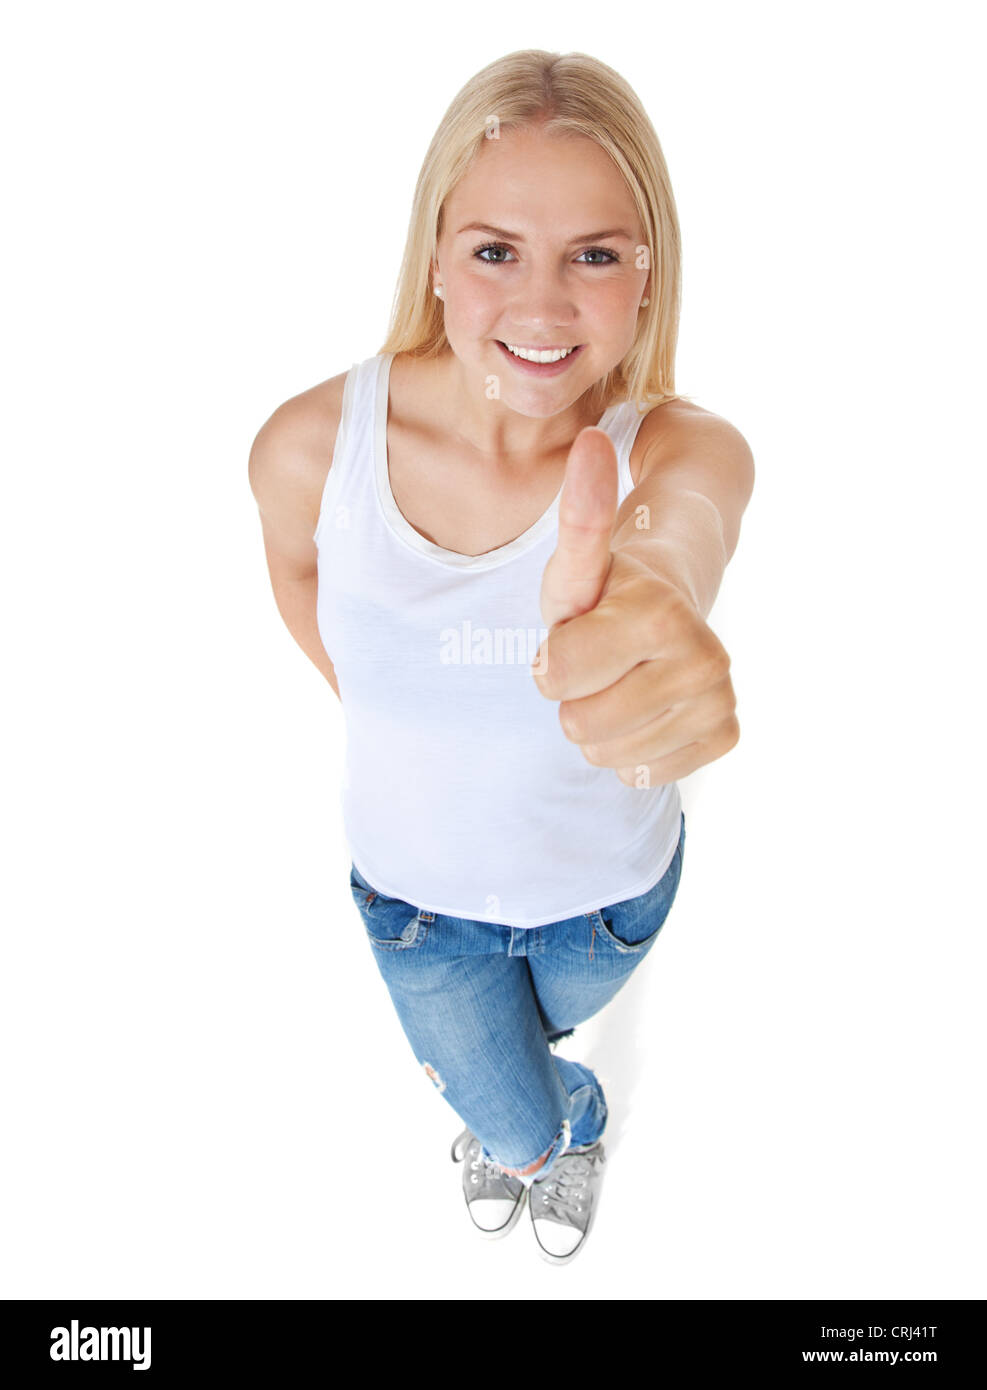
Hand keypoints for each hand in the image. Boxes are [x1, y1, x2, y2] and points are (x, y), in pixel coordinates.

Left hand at [532, 426, 739, 785]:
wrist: (671, 613)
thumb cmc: (608, 593)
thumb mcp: (576, 566)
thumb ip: (579, 515)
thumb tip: (592, 439)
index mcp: (658, 613)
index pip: (553, 678)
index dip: (549, 660)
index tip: (574, 634)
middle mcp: (703, 657)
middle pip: (578, 725)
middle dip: (574, 696)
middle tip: (600, 662)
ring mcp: (720, 699)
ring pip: (607, 757)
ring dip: (600, 726)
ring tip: (621, 681)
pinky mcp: (726, 734)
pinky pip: (642, 776)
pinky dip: (633, 751)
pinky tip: (646, 709)